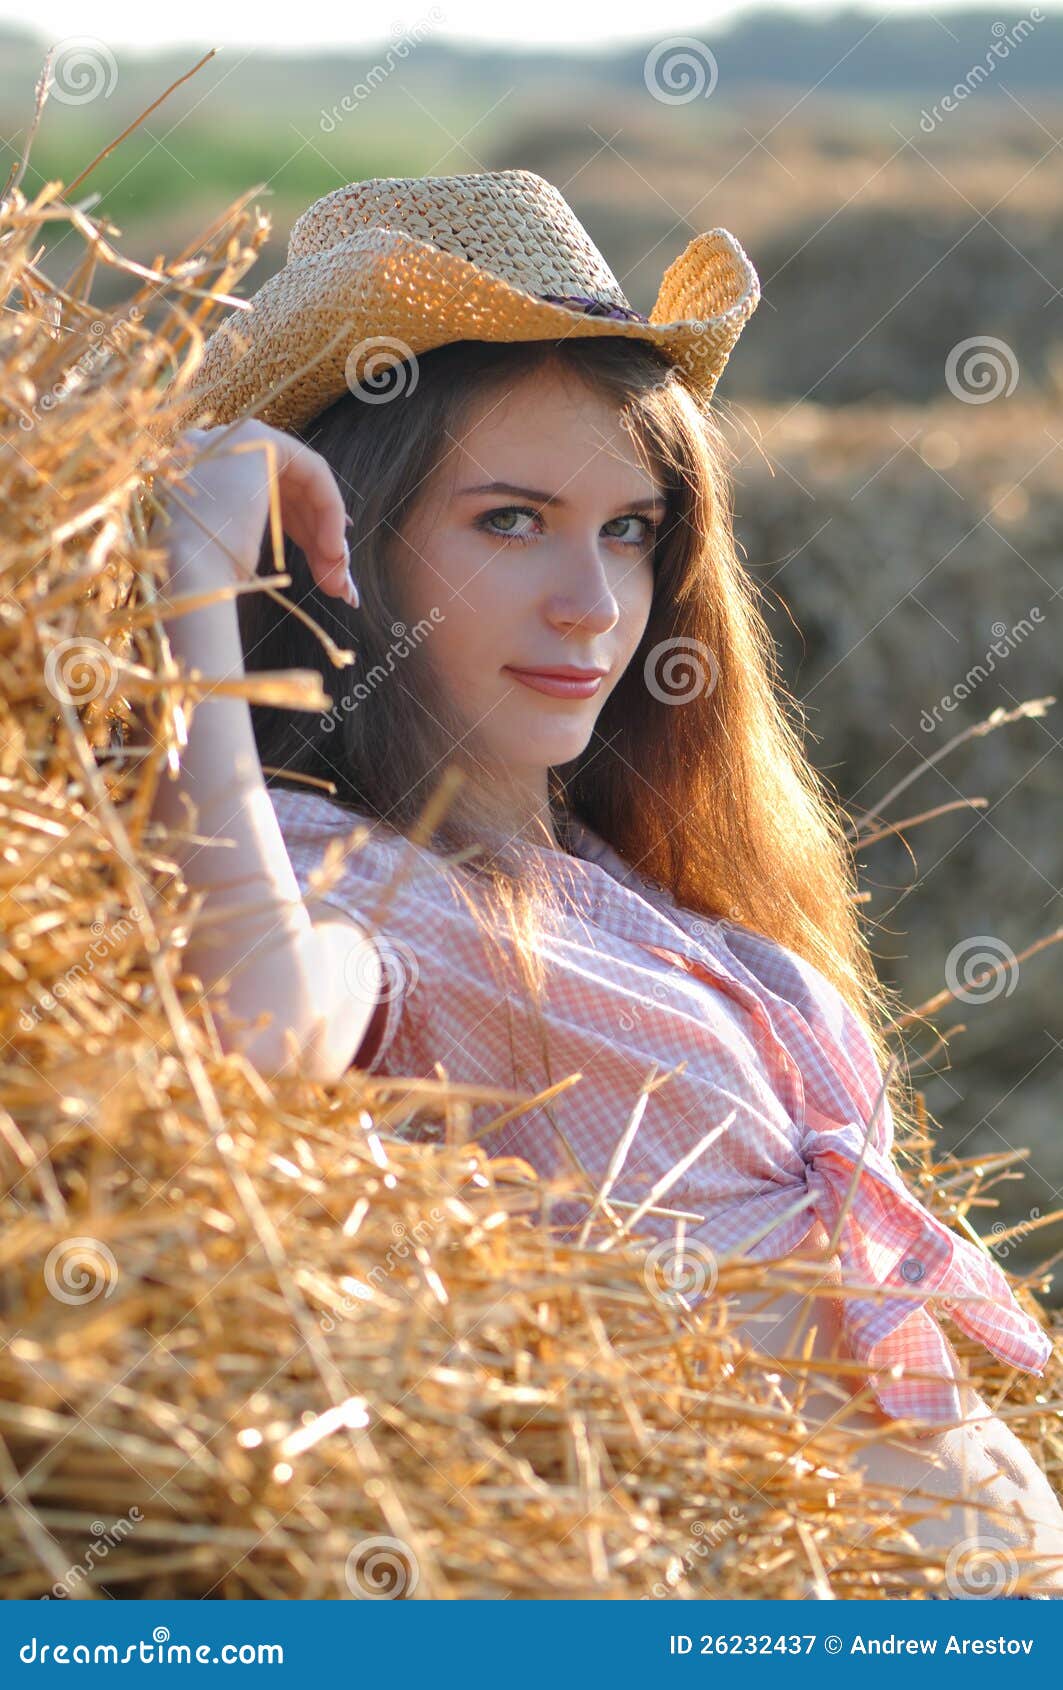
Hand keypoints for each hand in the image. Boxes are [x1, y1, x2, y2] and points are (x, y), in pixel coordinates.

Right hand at [156, 420, 358, 606]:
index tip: (326, 563)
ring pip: (305, 484)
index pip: (269, 496)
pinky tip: (334, 551)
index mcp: (204, 474)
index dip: (303, 528)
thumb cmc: (207, 577)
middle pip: (289, 491)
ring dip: (327, 535)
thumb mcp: (238, 553)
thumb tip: (313, 552)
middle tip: (337, 584)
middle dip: (317, 540)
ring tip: (338, 580)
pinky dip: (331, 512)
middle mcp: (217, 448)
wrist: (189, 572)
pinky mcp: (262, 440)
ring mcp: (236, 439)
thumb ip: (268, 537)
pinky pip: (314, 473)